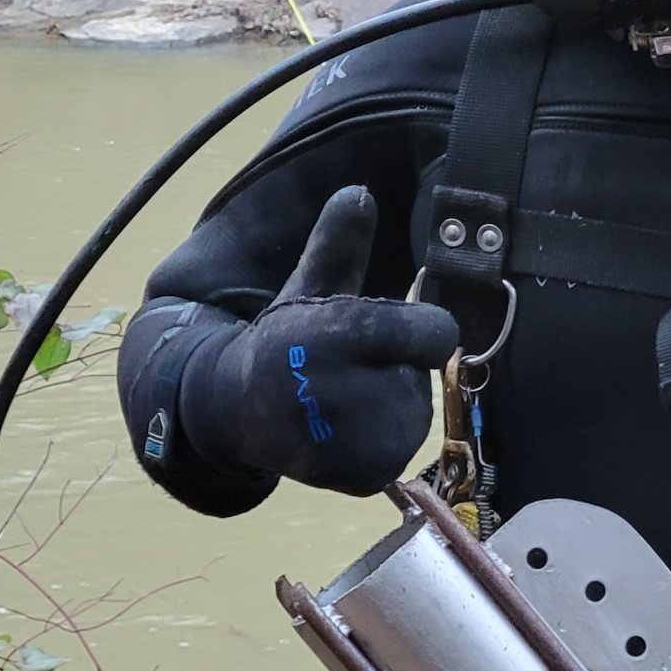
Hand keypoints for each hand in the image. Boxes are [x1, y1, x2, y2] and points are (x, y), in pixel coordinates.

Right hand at [180, 188, 457, 494]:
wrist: (233, 411)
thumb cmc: (281, 342)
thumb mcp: (307, 288)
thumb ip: (340, 245)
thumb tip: (360, 192)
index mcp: (341, 335)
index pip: (437, 334)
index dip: (421, 330)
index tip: (391, 329)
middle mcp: (346, 392)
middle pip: (421, 375)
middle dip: (393, 369)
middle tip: (345, 369)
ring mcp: (354, 443)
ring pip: (412, 415)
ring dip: (387, 406)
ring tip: (340, 400)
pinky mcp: (362, 478)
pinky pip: (398, 452)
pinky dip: (377, 442)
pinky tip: (341, 431)